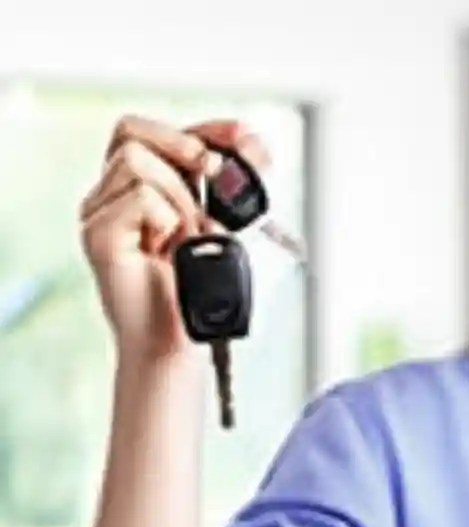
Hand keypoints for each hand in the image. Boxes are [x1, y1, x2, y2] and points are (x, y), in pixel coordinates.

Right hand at [78, 115, 270, 362]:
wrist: (182, 339)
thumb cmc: (201, 287)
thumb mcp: (234, 222)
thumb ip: (242, 180)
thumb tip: (254, 143)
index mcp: (143, 185)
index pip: (156, 130)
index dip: (202, 128)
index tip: (243, 140)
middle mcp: (113, 194)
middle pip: (132, 131)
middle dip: (183, 146)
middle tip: (212, 179)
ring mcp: (99, 213)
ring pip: (137, 162)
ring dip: (180, 197)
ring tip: (186, 237)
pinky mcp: (98, 235)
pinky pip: (139, 198)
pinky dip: (167, 220)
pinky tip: (169, 247)